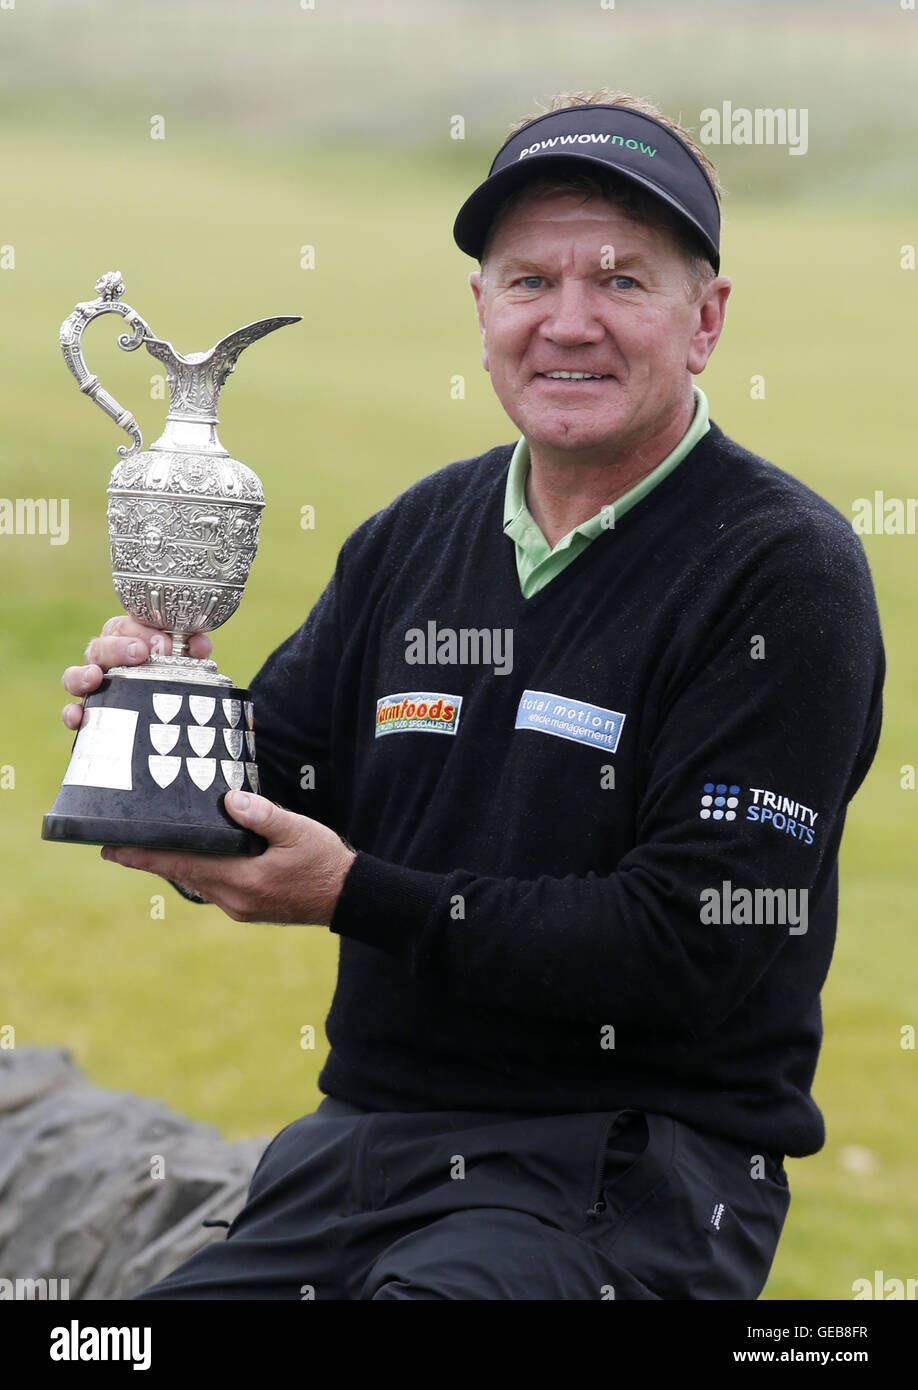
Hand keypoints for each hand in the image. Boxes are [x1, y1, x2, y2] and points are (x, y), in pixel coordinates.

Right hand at [61, 616, 212, 730]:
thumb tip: (198, 645)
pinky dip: (71, 713)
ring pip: (74, 675)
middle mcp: (105, 661)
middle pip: (98, 647)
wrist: (169, 715)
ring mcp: (93, 687)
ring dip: (82, 675)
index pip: (123, 627)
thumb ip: (192, 648)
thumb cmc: (172, 675)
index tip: (163, 644)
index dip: (140, 632)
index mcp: (125, 641)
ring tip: (95, 677)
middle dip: (117, 648)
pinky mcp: (88, 713)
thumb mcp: (185, 660)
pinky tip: (79, 716)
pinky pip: (72, 711)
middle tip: (140, 653)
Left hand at [100, 790, 356, 926]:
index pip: (183, 865)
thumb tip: (230, 799)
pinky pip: (211, 888)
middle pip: (181, 876)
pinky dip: (195, 872)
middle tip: (114, 848)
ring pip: (195, 883)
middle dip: (149, 860)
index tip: (112, 850)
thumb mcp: (299, 831)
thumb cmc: (326, 862)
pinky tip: (191, 859)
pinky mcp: (247, 909)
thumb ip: (263, 815)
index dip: (146, 856)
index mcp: (244, 879)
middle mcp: (234, 899)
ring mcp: (239, 907)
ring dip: (171, 867)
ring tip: (147, 850)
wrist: (350, 898)